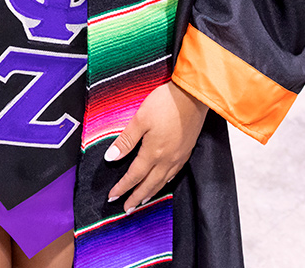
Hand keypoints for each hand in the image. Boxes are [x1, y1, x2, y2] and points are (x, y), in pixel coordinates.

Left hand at [104, 82, 206, 211]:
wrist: (194, 96)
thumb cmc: (166, 103)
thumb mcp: (140, 119)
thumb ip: (126, 141)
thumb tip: (111, 158)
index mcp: (153, 153)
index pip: (134, 176)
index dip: (122, 187)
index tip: (112, 197)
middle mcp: (167, 159)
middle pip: (149, 184)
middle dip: (136, 197)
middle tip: (127, 209)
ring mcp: (179, 156)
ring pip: (163, 181)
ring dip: (151, 193)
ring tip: (142, 200)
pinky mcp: (187, 150)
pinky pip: (174, 173)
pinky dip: (165, 182)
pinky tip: (164, 181)